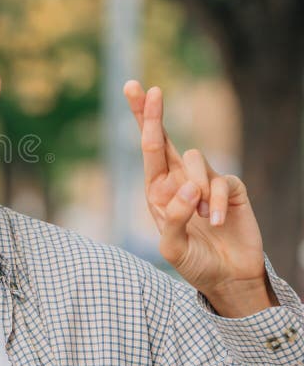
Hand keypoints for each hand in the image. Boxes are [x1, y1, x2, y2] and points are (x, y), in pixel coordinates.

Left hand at [123, 80, 276, 316]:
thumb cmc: (194, 262)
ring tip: (202, 218)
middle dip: (153, 114)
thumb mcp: (172, 248)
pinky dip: (217, 203)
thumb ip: (172, 219)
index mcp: (157, 190)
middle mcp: (177, 180)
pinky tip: (217, 222)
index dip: (142, 118)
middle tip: (150, 90)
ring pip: (193, 160)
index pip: (147, 149)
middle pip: (165, 138)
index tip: (134, 88)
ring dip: (194, 189)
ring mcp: (204, 181)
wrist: (229, 277)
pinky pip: (221, 181)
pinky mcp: (230, 188)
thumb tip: (186, 188)